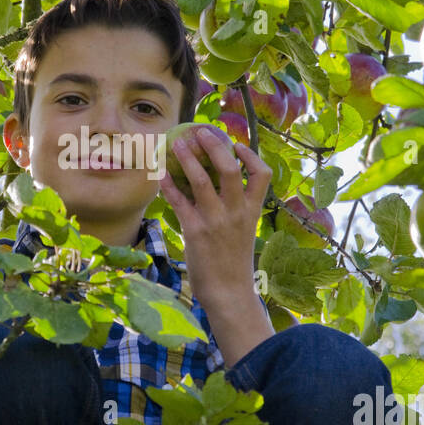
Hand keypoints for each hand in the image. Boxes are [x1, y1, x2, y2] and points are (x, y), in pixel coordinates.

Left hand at [158, 126, 272, 361]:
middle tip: (202, 132)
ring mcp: (215, 221)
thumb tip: (221, 186)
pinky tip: (161, 173)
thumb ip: (238, 209)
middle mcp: (236, 212)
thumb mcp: (245, 232)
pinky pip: (179, 201)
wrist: (229, 292)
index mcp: (252, 211)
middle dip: (215, 146)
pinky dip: (169, 185)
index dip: (250, 155)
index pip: (262, 175)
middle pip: (231, 169)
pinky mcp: (195, 231)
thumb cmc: (234, 262)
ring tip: (178, 143)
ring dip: (188, 158)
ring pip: (202, 180)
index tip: (237, 143)